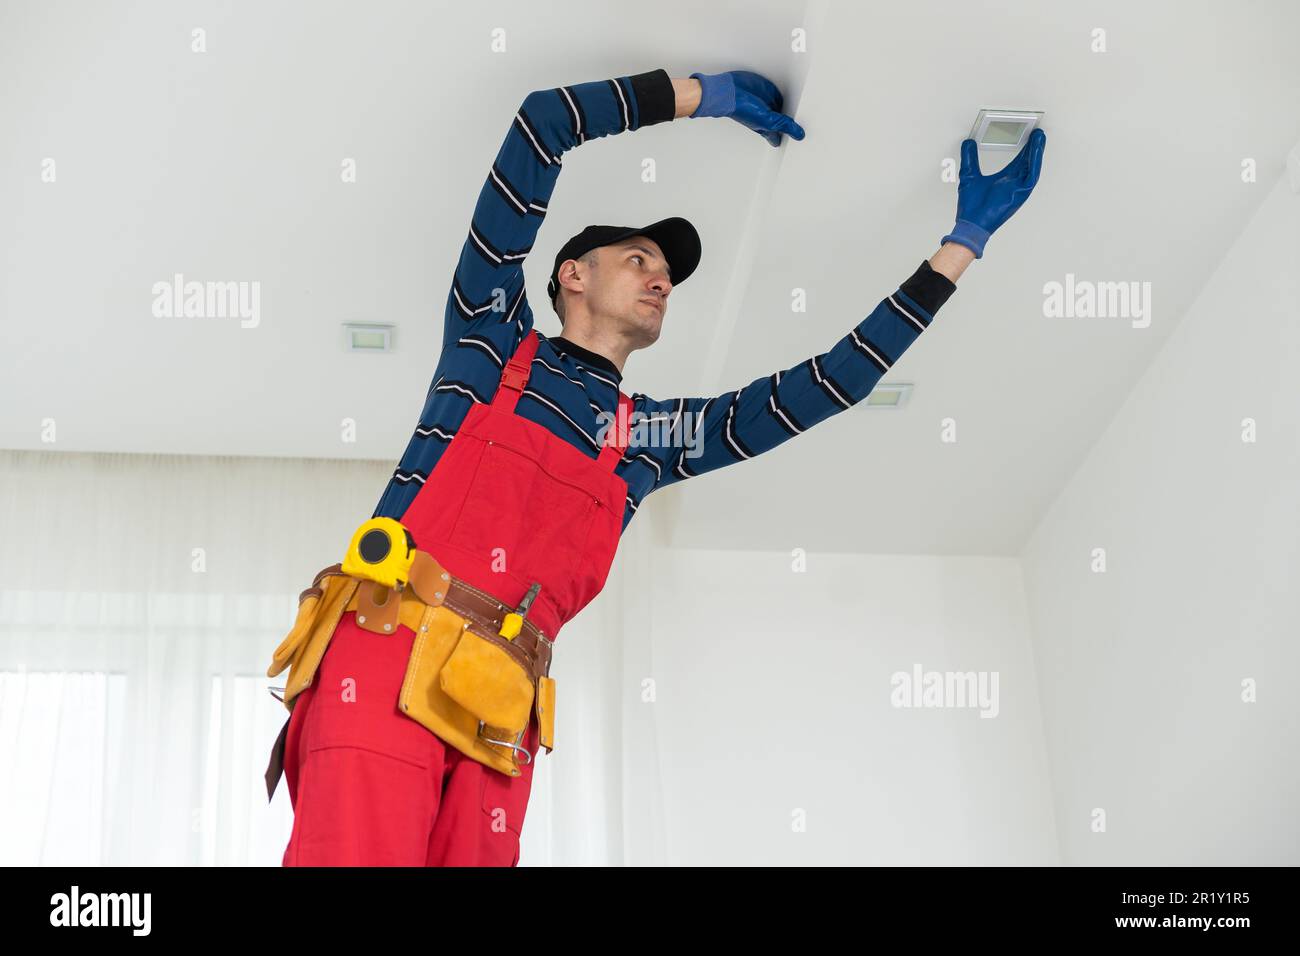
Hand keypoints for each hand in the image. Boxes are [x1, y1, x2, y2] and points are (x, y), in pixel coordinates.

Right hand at [689, 70, 805, 146]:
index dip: (792, 136)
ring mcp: (769, 101)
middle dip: (797, 119)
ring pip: (786, 105)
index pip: (783, 135)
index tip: (804, 137)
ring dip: (795, 104)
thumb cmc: (742, 109)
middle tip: (813, 120)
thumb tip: (800, 134)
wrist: (730, 91)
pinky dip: (789, 91)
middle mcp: (770, 115)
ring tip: (811, 103)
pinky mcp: (768, 89)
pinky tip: (799, 90)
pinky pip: (782, 91)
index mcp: (769, 127)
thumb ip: (785, 125)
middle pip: (787, 119)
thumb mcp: (767, 121)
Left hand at [941, 129, 1045, 258]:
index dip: (1024, 149)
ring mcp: (1018, 189)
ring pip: (1032, 167)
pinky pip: (1031, 175)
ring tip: (1039, 137)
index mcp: (1004, 181)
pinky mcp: (1020, 193)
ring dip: (1036, 152)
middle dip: (1033, 147)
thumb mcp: (969, 174)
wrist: (971, 223)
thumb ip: (970, 158)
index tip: (1027, 136)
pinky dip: (1034, 161)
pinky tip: (1035, 149)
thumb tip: (968, 143)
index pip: (1018, 161)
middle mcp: (1013, 184)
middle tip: (1037, 133)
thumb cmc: (972, 206)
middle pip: (1027, 162)